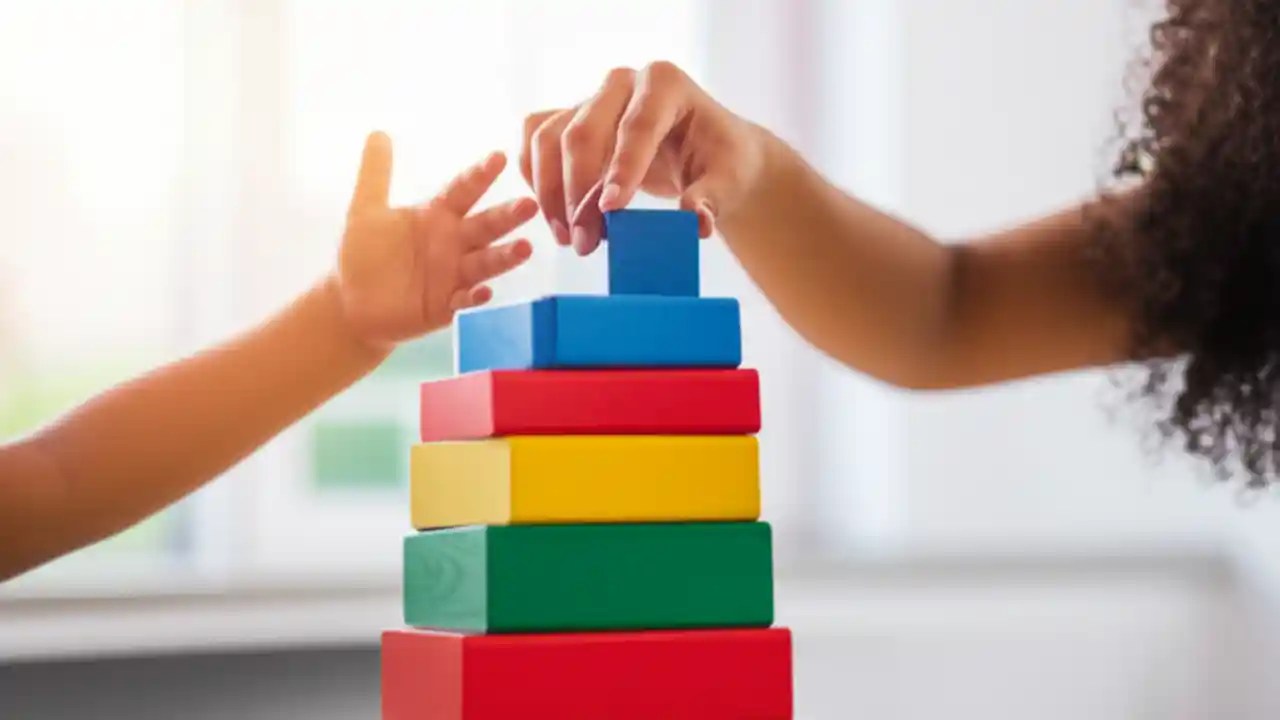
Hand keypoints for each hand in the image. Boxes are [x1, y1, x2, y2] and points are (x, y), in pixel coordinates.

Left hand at [335, 132, 536, 349]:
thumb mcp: (366, 210)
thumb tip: (378, 133)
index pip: (463, 191)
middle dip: (507, 217)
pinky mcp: (446, 306)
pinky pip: (465, 301)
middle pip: (485, 226)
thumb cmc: (363, 254)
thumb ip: (376, 173)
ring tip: (524, 248)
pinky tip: (485, 291)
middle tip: (529, 204)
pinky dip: (475, 297)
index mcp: (437, 216)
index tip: (499, 157)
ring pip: (485, 263)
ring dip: (505, 256)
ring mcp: (453, 275)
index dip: (480, 176)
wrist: (350, 303)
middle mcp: (453, 243)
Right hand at [520, 62, 767, 255]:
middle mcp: (622, 83)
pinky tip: (552, 215)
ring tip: (569, 239)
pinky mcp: (571, 118)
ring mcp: (592, 99)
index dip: (621, 169)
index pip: (636, 126)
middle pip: (582, 131)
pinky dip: (536, 178)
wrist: (710, 156)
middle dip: (578, 192)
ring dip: (550, 193)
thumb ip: (711, 199)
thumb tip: (695, 222)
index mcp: (665, 83)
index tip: (610, 211)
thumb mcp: (728, 181)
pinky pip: (536, 140)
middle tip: (585, 243)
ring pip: (549, 137)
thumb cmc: (722, 163)